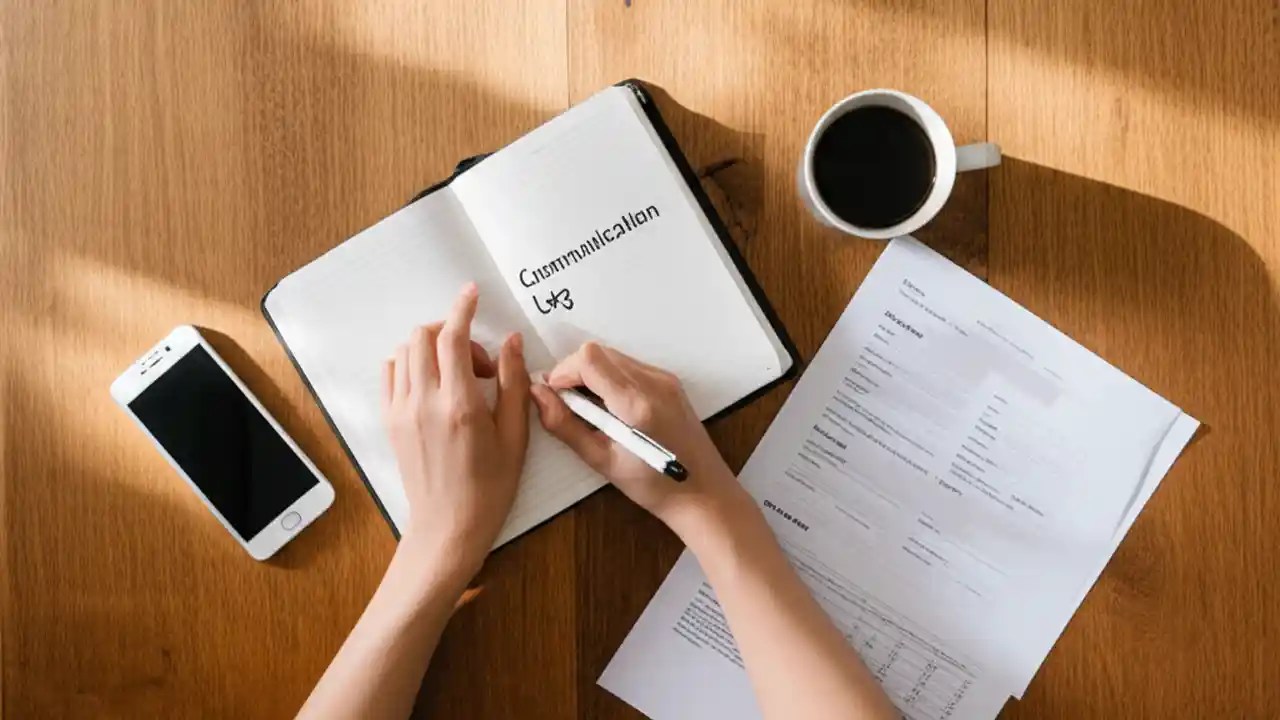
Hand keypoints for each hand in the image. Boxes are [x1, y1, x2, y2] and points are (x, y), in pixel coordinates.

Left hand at [382, 283, 530, 580]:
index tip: (472, 293)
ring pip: (406, 351)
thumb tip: (512, 342)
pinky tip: (434, 384)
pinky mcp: (390, 421)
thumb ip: (514, 384)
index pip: (453, 337)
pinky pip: (391, 373)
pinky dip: (410, 364)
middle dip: (452, 333)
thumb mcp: (515, 436)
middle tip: (480, 363)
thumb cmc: (489, 487)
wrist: (448, 526)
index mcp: (460, 406)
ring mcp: (401, 411)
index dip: (463, 308)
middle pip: (424, 336)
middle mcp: (424, 403)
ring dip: (432, 348)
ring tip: (459, 377)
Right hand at [530, 343, 752, 538]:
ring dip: (592, 374)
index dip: (564, 372)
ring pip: (614, 356)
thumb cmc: (653, 486)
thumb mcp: (602, 461)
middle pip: (599, 352)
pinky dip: (612, 378)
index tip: (556, 396)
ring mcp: (665, 379)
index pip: (589, 358)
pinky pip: (630, 366)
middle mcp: (653, 382)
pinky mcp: (670, 382)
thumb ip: (565, 425)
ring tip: (590, 410)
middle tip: (568, 405)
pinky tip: (612, 409)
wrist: (703, 492)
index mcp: (636, 403)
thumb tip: (537, 395)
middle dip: (574, 372)